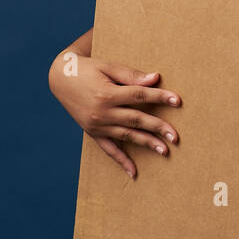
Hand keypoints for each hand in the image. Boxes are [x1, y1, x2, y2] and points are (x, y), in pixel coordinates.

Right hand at [48, 50, 181, 178]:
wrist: (60, 78)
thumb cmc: (87, 69)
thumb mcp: (108, 67)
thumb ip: (131, 75)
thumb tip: (155, 78)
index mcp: (107, 94)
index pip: (140, 96)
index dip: (160, 98)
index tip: (178, 101)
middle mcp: (102, 113)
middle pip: (136, 120)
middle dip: (158, 128)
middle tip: (176, 136)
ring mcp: (96, 125)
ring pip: (126, 136)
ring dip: (146, 144)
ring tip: (164, 151)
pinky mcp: (92, 133)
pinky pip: (108, 149)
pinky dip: (121, 161)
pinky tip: (133, 172)